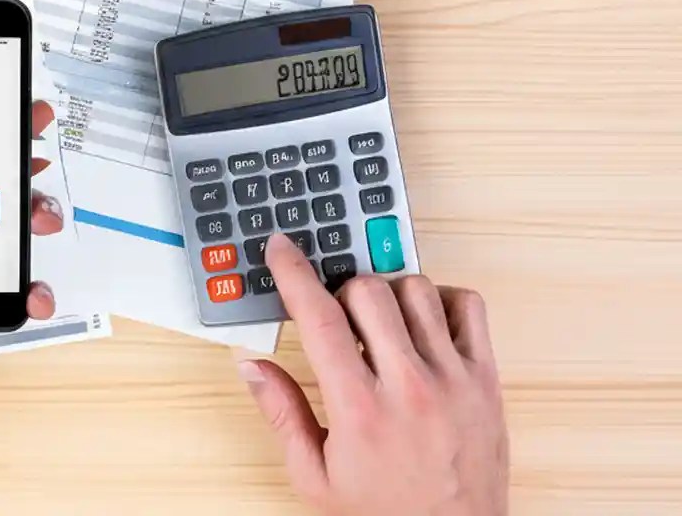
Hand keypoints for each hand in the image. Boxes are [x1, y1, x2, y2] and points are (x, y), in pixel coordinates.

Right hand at [237, 233, 507, 515]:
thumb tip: (252, 366)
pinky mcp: (486, 378)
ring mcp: (454, 378)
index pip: (319, 318)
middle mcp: (409, 387)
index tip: (281, 249)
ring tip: (379, 323)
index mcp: (360, 410)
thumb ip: (281, 414)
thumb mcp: (314, 476)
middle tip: (337, 314)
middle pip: (367, 291)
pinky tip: (423, 324)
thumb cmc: (385, 513)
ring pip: (416, 289)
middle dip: (341, 290)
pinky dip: (441, 300)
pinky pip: (468, 305)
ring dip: (388, 293)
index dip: (293, 273)